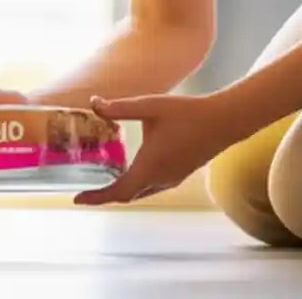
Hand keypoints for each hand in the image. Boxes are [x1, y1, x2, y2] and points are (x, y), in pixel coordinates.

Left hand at [74, 93, 238, 205]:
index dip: (97, 198)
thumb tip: (92, 103)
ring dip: (121, 190)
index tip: (77, 198)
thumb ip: (119, 108)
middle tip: (85, 190)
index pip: (118, 192)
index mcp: (149, 166)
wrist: (224, 121)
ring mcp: (172, 179)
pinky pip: (151, 187)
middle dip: (105, 195)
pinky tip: (130, 170)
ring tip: (103, 181)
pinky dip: (135, 184)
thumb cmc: (187, 113)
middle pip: (127, 195)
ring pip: (140, 192)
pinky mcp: (180, 174)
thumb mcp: (149, 106)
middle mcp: (160, 179)